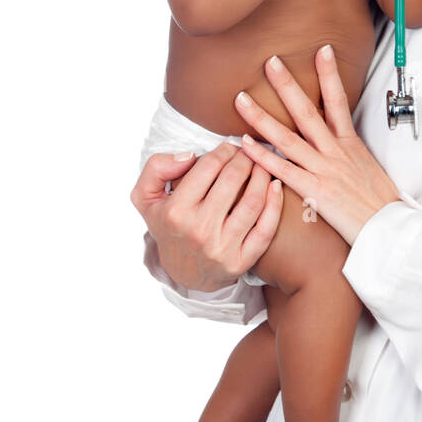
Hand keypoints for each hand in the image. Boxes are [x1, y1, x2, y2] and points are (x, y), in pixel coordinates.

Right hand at [130, 143, 282, 289]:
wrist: (182, 273)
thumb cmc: (168, 225)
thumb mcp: (146, 197)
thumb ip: (156, 168)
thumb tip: (189, 155)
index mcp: (175, 211)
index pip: (208, 166)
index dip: (224, 151)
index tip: (230, 148)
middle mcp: (199, 230)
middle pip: (233, 179)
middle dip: (245, 158)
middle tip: (250, 153)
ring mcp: (222, 248)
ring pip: (253, 201)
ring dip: (263, 175)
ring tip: (263, 165)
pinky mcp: (241, 262)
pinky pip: (266, 229)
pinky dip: (275, 204)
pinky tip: (275, 186)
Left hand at [234, 49, 400, 244]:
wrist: (390, 226)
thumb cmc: (380, 202)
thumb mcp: (369, 168)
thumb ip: (350, 153)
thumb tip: (339, 143)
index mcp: (351, 144)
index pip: (339, 101)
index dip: (330, 74)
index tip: (322, 51)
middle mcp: (335, 151)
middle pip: (307, 111)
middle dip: (287, 85)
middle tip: (270, 62)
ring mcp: (323, 169)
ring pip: (288, 137)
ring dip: (261, 117)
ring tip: (240, 99)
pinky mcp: (314, 191)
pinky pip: (283, 170)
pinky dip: (263, 156)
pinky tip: (244, 144)